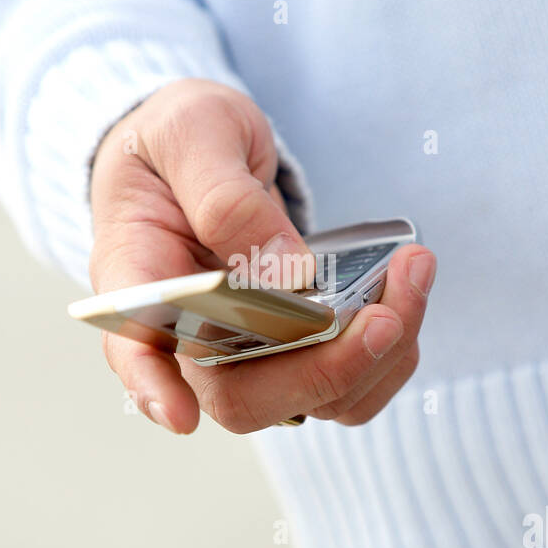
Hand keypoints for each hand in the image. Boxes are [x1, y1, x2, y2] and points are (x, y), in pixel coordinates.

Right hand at [89, 78, 435, 432]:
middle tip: (387, 313)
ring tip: (413, 272)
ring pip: (306, 400)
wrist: (201, 146)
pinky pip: (347, 381)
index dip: (154, 389)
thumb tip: (284, 271)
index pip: (133, 350)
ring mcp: (242, 350)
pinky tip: (405, 286)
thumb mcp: (193, 131)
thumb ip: (227, 197)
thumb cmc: (179, 138)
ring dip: (375, 358)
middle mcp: (186, 334)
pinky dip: (390, 349)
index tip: (181, 416)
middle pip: (241, 396)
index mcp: (141, 278)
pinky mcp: (292, 348)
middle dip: (325, 369)